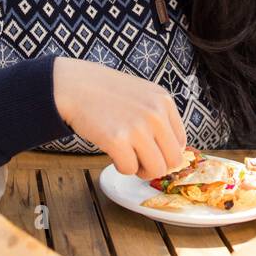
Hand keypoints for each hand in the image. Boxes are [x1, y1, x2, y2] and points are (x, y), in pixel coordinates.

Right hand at [53, 58, 186, 180]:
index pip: (181, 144)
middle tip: (138, 159)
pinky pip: (130, 169)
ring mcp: (137, 127)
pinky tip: (112, 152)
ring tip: (126, 156)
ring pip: (155, 169)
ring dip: (140, 169)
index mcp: (164, 101)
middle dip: (155, 165)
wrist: (74, 86)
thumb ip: (159, 118)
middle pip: (172, 160)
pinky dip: (121, 167)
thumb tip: (171, 154)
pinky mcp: (117, 139)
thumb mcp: (142, 94)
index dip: (165, 153)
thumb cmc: (106, 93)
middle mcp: (155, 114)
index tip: (150, 152)